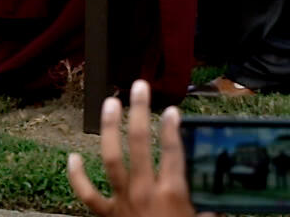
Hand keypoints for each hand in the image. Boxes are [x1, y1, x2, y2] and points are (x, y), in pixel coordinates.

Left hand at [67, 81, 200, 216]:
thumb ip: (207, 212)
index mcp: (173, 193)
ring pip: (111, 159)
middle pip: (140, 144)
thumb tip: (217, 206)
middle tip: (139, 86)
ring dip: (109, 129)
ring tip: (109, 103)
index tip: (172, 109)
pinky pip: (86, 194)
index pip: (173, 150)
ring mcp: (123, 202)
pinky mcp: (107, 216)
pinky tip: (72, 157)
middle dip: (139, 112)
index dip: (173, 127)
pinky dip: (76, 176)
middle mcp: (146, 192)